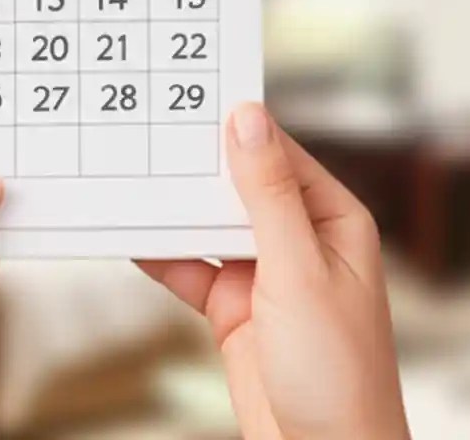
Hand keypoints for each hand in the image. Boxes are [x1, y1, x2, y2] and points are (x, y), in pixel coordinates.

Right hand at [138, 103, 409, 439]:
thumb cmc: (339, 371)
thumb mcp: (299, 270)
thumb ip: (269, 196)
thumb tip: (248, 121)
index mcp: (334, 221)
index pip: (281, 155)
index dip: (239, 126)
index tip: (192, 98)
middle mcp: (301, 241)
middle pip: (240, 186)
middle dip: (197, 166)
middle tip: (147, 134)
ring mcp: (265, 276)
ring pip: (210, 226)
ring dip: (175, 210)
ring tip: (130, 178)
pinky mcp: (234, 309)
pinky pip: (190, 270)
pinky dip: (162, 255)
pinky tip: (132, 235)